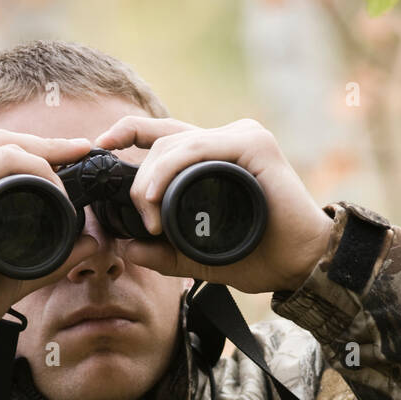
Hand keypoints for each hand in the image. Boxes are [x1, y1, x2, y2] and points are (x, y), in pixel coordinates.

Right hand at [0, 130, 99, 317]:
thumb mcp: (21, 269)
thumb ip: (57, 257)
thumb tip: (93, 243)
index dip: (35, 151)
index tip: (73, 155)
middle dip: (45, 143)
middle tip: (82, 148)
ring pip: (2, 146)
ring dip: (43, 153)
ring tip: (73, 166)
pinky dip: (32, 165)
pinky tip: (53, 184)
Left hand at [93, 116, 334, 293]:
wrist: (301, 264)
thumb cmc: (260, 257)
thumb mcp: (198, 257)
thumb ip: (164, 254)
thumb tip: (125, 248)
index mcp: (213, 157)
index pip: (162, 134)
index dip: (126, 133)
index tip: (98, 147)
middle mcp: (226, 139)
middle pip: (161, 141)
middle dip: (138, 180)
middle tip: (141, 222)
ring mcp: (240, 137)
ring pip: (173, 144)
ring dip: (150, 180)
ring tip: (149, 217)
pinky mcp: (252, 143)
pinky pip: (197, 147)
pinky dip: (170, 171)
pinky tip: (157, 198)